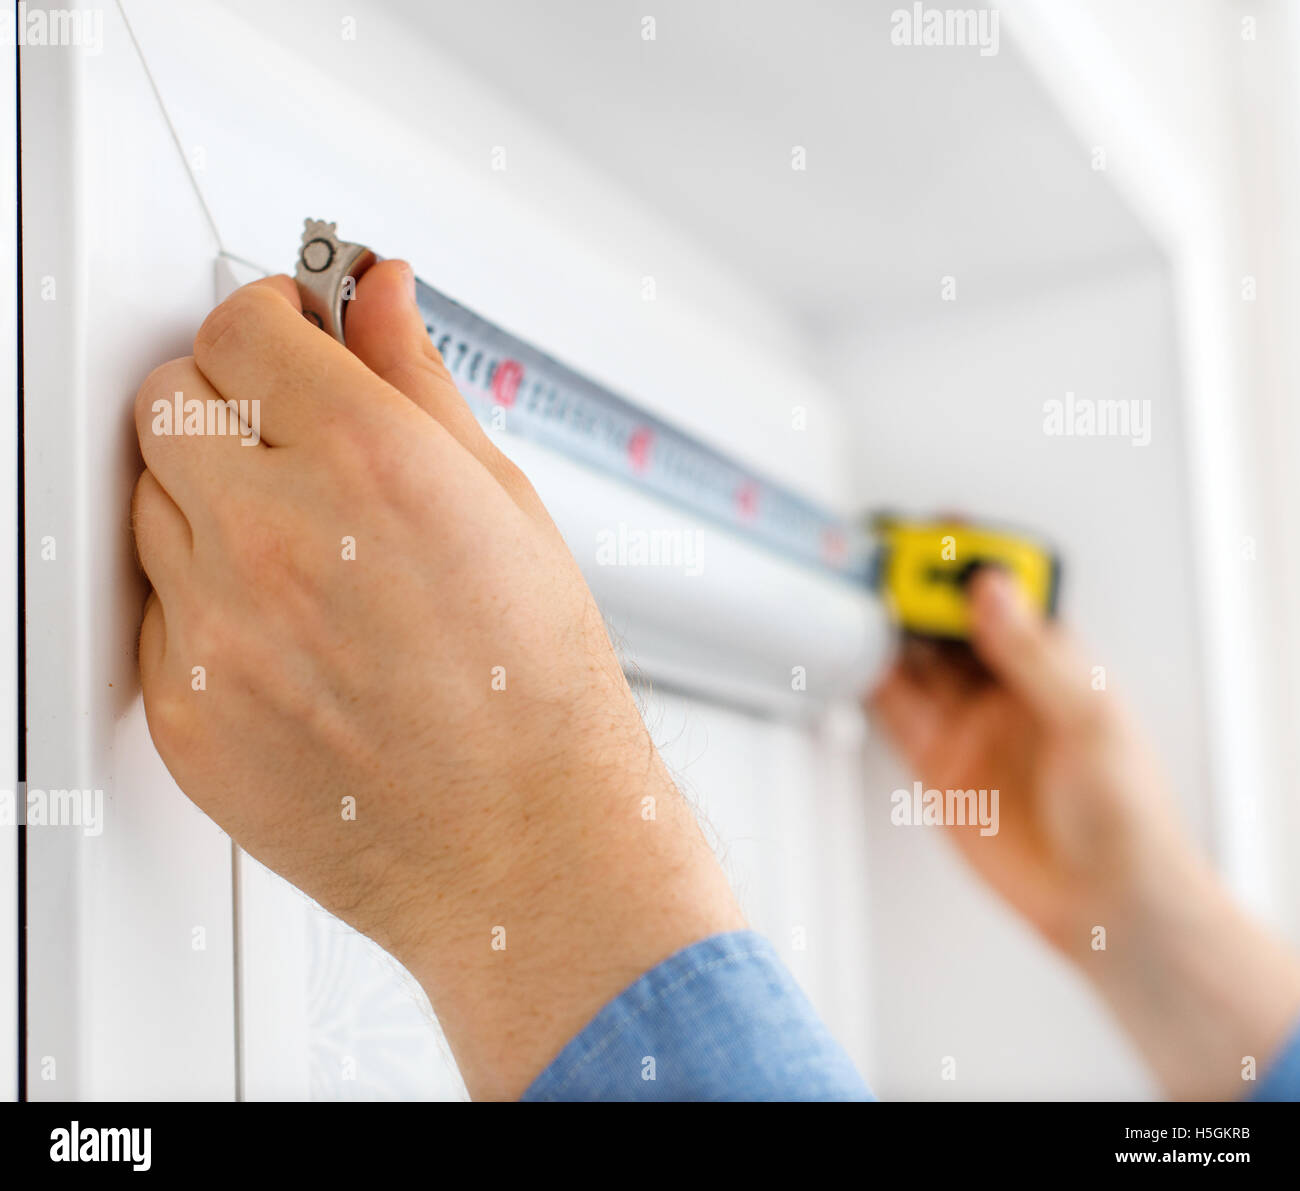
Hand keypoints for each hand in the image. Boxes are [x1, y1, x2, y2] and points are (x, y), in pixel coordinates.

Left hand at [132, 263, 742, 1098]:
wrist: (525, 843)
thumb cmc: (537, 692)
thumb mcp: (504, 505)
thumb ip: (421, 381)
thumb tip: (381, 296)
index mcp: (369, 465)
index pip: (240, 327)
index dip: (269, 320)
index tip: (289, 335)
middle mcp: (275, 537)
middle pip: (170, 401)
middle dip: (228, 400)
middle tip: (291, 437)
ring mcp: (217, 629)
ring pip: (150, 500)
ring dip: (210, 499)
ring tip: (305, 554)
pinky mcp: (184, 710)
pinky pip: (156, 609)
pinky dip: (205, 599)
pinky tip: (288, 630)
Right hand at [869, 568, 1299, 1097]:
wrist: (1103, 901)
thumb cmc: (1126, 815)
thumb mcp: (1087, 719)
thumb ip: (1031, 652)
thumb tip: (993, 591)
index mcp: (1055, 664)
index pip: (1006, 595)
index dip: (972, 561)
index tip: (940, 534)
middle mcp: (1009, 688)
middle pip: (952, 621)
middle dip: (920, 587)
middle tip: (886, 560)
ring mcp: (971, 725)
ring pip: (918, 659)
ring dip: (892, 627)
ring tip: (863, 594)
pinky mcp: (938, 764)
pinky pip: (896, 711)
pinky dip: (873, 681)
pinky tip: (858, 653)